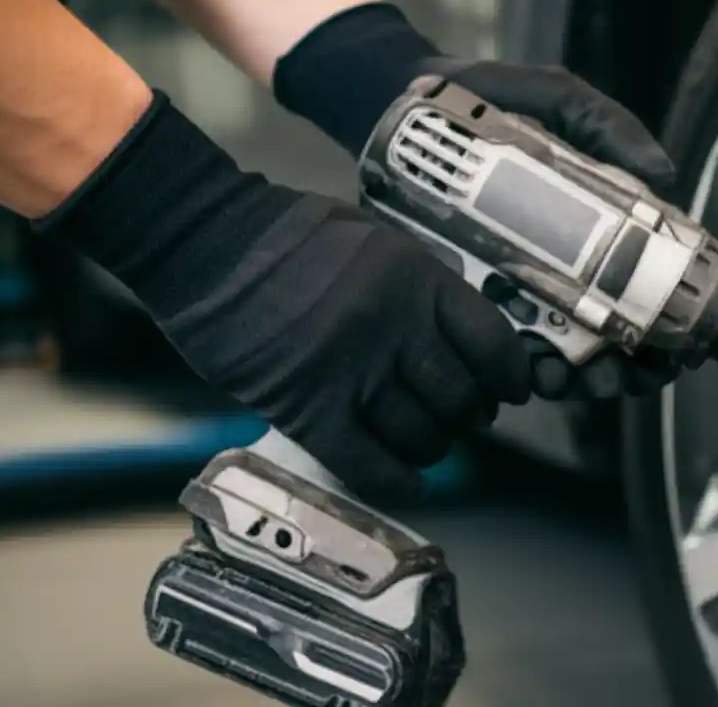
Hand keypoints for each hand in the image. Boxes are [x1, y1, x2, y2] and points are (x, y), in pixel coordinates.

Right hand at [41, 94, 529, 501]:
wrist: (205, 243)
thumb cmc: (286, 235)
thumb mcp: (377, 241)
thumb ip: (421, 285)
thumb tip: (462, 334)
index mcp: (417, 279)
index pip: (493, 342)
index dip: (510, 376)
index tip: (512, 390)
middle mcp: (394, 327)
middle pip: (460, 397)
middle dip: (470, 415)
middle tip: (461, 417)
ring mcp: (351, 371)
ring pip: (421, 435)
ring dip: (433, 447)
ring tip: (425, 441)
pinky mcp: (306, 410)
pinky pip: (369, 466)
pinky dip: (397, 482)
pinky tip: (406, 480)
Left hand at [273, 3, 681, 398]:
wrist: (402, 107)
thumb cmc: (489, 100)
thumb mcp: (556, 100)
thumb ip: (606, 127)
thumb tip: (664, 177)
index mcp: (598, 227)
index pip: (646, 286)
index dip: (667, 326)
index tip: (673, 350)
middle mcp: (563, 266)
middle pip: (610, 334)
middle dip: (624, 369)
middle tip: (620, 376)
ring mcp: (515, 288)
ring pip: (557, 353)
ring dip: (573, 379)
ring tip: (568, 379)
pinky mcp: (466, 298)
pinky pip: (495, 347)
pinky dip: (515, 368)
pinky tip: (524, 372)